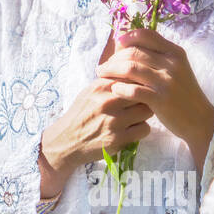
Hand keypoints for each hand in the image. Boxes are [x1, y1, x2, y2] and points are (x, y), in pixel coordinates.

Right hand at [38, 78, 152, 197]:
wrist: (66, 141)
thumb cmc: (81, 114)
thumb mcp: (90, 92)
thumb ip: (110, 82)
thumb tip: (133, 72)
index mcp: (101, 87)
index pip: (132, 77)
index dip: (139, 83)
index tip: (139, 89)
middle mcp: (108, 102)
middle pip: (142, 93)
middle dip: (144, 98)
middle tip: (138, 105)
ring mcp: (114, 121)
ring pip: (147, 111)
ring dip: (144, 115)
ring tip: (135, 118)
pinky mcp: (118, 139)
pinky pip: (144, 129)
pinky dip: (141, 130)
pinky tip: (132, 131)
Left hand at [96, 28, 213, 172]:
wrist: (200, 119)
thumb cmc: (184, 94)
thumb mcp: (177, 69)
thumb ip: (158, 56)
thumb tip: (131, 45)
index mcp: (175, 52)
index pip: (146, 35)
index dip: (127, 37)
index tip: (116, 44)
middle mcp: (171, 63)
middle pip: (134, 52)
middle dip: (114, 58)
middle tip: (103, 66)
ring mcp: (166, 81)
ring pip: (131, 68)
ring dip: (112, 70)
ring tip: (101, 75)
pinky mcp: (161, 99)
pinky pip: (134, 90)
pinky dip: (120, 88)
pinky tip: (114, 90)